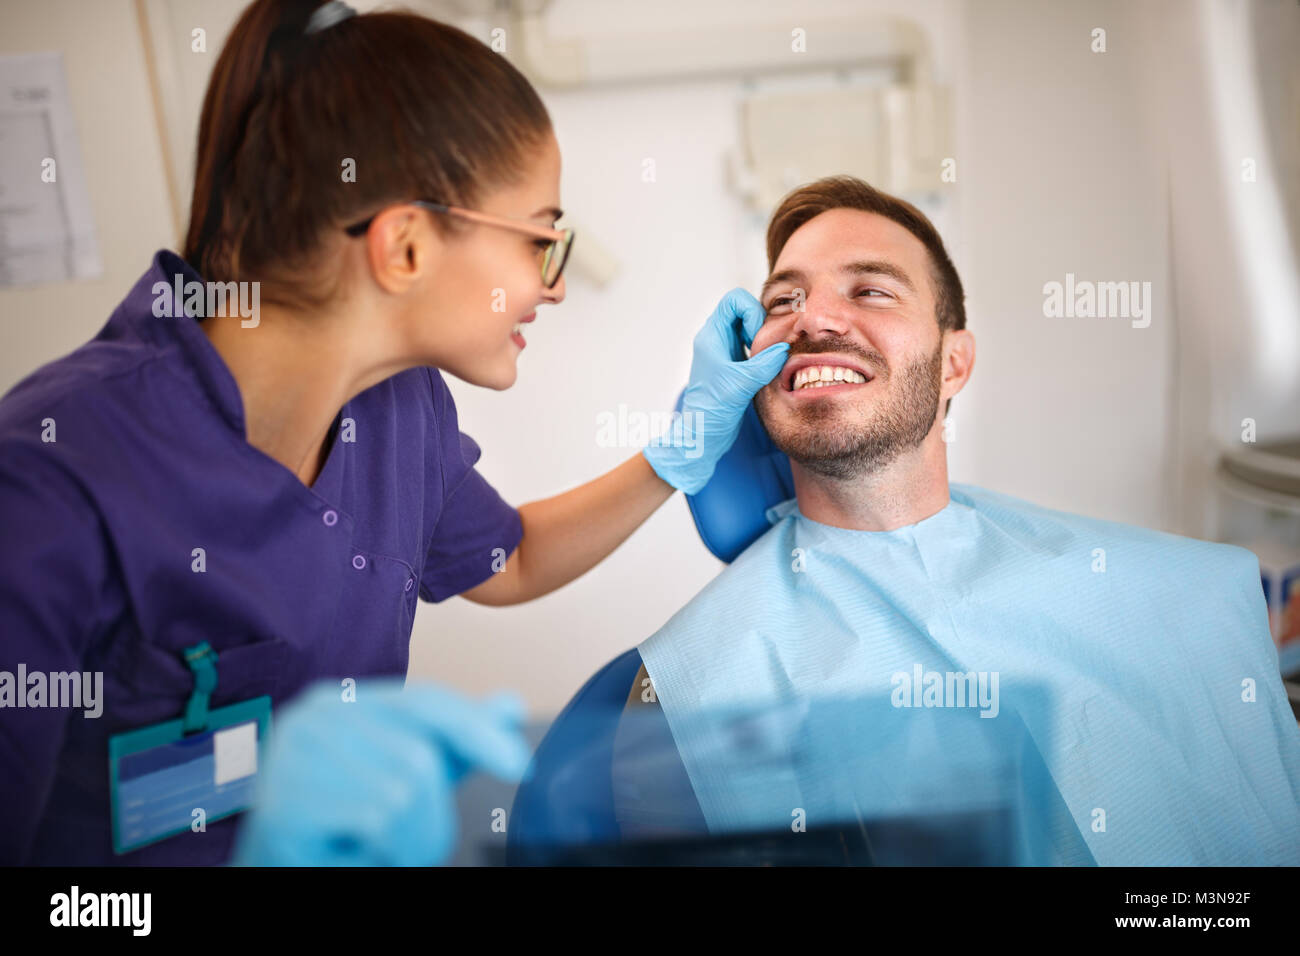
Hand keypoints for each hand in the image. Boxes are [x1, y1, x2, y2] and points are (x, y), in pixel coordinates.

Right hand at [230, 680, 529, 865]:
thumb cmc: (341, 826)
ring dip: (406, 839)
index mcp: (342, 701)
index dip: (477, 731)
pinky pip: (372, 821)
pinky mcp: (281, 802)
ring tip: (374, 850)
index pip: (426, 702)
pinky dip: (378, 851)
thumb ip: (453, 741)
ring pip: (401, 793)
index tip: (520, 766)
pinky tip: (348, 853)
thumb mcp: (404, 777)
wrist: (274, 869)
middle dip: (432, 813)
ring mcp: (290, 755)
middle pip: (420, 754)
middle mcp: (313, 716)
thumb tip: (511, 704)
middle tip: (407, 847)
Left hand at [642, 288, 789, 494]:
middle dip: (763, 325)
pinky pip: (753, 347)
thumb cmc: (712, 411)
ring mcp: (725, 352)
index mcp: (711, 336)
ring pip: (751, 329)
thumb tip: (785, 348)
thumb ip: (764, 363)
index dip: (752, 312)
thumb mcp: (741, 384)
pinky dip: (764, 353)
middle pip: (745, 311)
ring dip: (765, 340)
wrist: (702, 437)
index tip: (757, 337)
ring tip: (770, 360)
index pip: (734, 300)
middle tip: (769, 349)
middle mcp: (717, 339)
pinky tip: (769, 369)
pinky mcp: (734, 365)